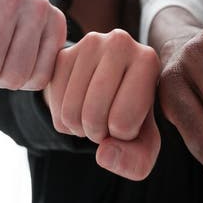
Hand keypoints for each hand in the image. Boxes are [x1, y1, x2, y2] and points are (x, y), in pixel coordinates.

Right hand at [46, 29, 160, 179]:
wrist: (112, 88)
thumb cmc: (133, 115)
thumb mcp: (144, 145)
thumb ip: (134, 160)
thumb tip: (103, 154)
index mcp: (148, 60)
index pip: (123, 122)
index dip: (122, 136)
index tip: (128, 121)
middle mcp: (120, 41)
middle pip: (93, 115)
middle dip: (97, 134)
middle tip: (107, 122)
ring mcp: (89, 43)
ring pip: (70, 111)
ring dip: (79, 128)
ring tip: (94, 114)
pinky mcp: (64, 52)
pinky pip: (54, 104)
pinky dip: (63, 119)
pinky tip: (79, 105)